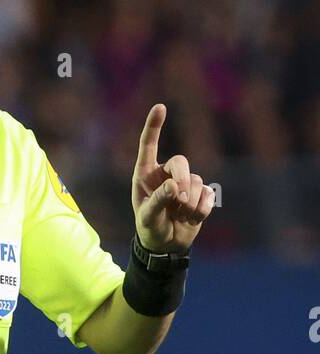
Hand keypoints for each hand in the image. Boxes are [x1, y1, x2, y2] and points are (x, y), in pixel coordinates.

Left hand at [132, 103, 214, 252]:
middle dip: (182, 180)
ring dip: (189, 203)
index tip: (160, 107)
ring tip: (180, 216)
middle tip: (178, 201)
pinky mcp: (201, 194)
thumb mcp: (148, 218)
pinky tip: (191, 219)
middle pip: (181, 162)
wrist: (166, 246)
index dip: (154, 126)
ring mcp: (185, 183)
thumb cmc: (150, 228)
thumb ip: (158, 201)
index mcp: (146, 174)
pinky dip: (201, 210)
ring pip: (196, 181)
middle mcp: (166, 174)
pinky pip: (208, 195)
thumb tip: (174, 186)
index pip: (149, 145)